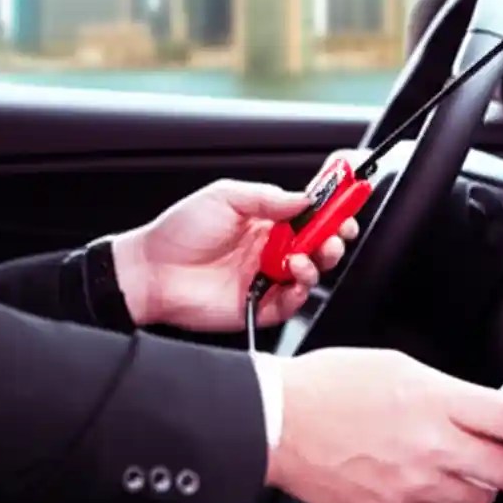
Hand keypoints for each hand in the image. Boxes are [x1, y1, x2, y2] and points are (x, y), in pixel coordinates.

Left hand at [111, 178, 358, 329]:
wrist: (150, 273)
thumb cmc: (178, 233)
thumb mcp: (224, 197)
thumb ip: (267, 197)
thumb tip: (305, 198)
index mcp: (266, 221)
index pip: (310, 212)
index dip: (332, 207)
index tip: (351, 196)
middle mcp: (271, 249)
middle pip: (320, 243)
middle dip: (336, 236)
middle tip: (337, 232)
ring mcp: (267, 278)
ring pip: (312, 273)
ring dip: (319, 262)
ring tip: (303, 256)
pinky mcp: (259, 306)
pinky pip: (292, 303)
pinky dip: (300, 291)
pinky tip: (291, 278)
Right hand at [264, 348, 502, 502]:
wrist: (278, 422)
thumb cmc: (328, 387)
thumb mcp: (398, 367)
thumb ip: (444, 393)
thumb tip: (473, 410)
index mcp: (436, 400)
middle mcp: (432, 446)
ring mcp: (413, 484)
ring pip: (476, 499)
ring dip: (479, 485)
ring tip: (454, 466)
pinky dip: (437, 500)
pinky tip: (415, 478)